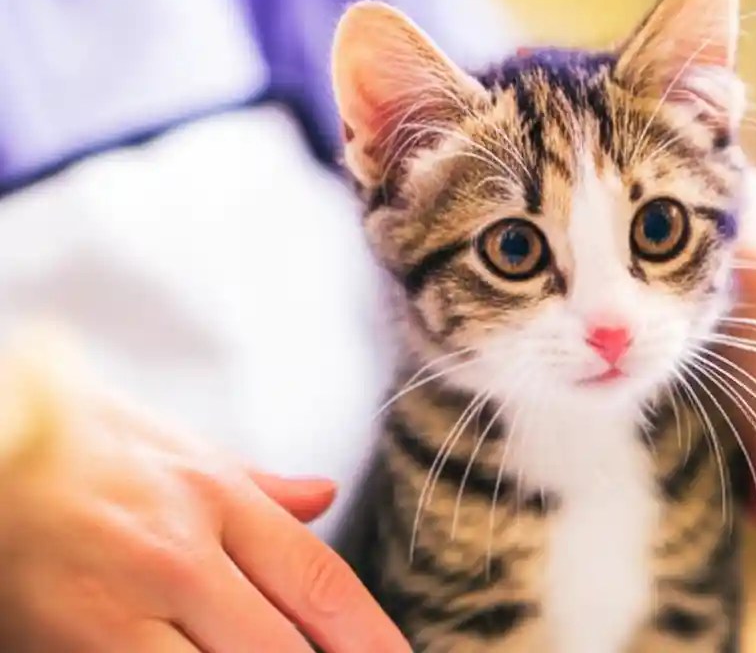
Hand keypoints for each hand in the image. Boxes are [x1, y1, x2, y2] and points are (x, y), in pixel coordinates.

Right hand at [0, 327, 408, 652]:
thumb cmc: (65, 444)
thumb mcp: (166, 442)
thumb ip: (252, 484)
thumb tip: (324, 496)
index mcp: (212, 496)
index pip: (319, 580)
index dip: (369, 635)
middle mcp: (178, 554)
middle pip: (282, 648)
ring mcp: (119, 607)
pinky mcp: (72, 647)